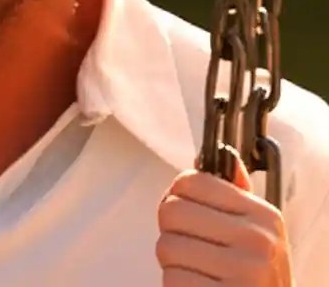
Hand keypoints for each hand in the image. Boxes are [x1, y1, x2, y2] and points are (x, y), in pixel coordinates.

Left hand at [157, 157, 291, 285]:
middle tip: (191, 249)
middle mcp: (258, 240)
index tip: (187, 215)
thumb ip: (236, 196)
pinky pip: (171, 279)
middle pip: (171, 210)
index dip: (176, 197)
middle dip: (171, 232)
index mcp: (264, 215)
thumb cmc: (256, 276)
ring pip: (166, 246)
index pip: (190, 181)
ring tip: (200, 273)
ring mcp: (243, 272)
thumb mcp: (259, 233)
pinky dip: (177, 286)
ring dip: (174, 264)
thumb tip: (222, 156)